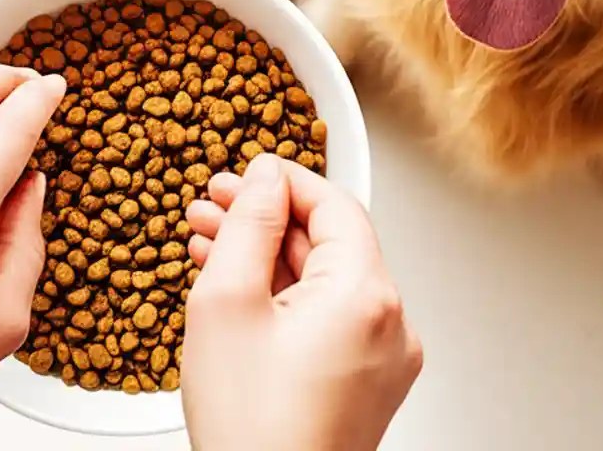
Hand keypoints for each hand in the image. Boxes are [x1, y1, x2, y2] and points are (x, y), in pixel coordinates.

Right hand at [182, 155, 422, 450]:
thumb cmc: (251, 431)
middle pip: (329, 243)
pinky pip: (331, 319)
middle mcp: (391, 324)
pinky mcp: (370, 383)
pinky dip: (288, 300)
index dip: (279, 181)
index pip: (333, 203)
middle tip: (211, 210)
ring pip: (326, 281)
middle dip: (265, 222)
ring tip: (212, 249)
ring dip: (271, 259)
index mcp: (367, 295)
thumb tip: (263, 178)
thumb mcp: (225, 304)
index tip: (238, 176)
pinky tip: (242, 294)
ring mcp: (385, 358)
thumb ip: (248, 225)